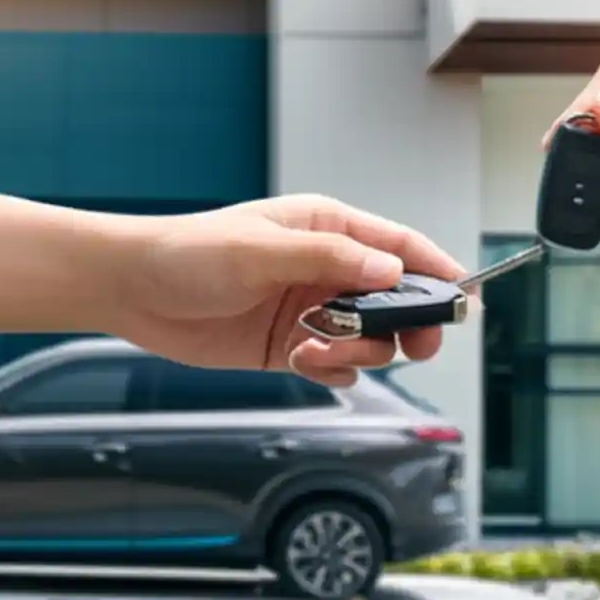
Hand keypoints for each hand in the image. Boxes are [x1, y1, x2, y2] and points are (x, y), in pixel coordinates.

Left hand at [114, 194, 466, 385]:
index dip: (437, 272)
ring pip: (370, 337)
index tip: (465, 299)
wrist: (134, 290)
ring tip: (318, 348)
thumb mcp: (261, 249)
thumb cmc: (190, 252)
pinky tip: (305, 361)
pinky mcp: (290, 345)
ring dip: (360, 350)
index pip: (399, 248)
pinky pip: (336, 363)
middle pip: (396, 300)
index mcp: (327, 229)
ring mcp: (310, 309)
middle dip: (410, 324)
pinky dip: (332, 369)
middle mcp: (326, 268)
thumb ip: (330, 260)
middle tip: (417, 344)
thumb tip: (390, 271)